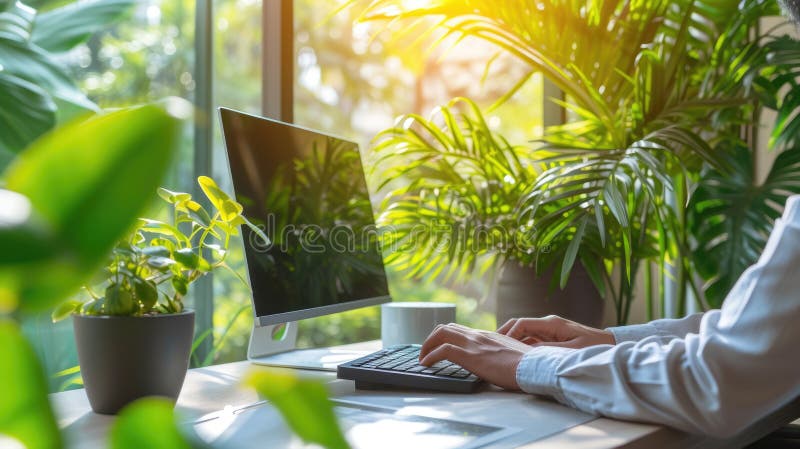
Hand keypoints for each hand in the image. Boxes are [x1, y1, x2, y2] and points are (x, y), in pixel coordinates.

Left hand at [418, 323, 530, 389]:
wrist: (535, 367)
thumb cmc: (528, 366)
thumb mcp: (512, 356)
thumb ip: (500, 354)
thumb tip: (498, 362)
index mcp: (488, 336)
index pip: (460, 329)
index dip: (445, 336)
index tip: (438, 346)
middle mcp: (479, 336)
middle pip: (446, 327)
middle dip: (431, 338)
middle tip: (425, 352)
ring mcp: (474, 344)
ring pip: (441, 333)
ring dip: (427, 345)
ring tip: (422, 358)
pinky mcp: (472, 356)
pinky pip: (443, 350)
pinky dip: (430, 355)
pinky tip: (426, 364)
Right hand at [497, 315, 614, 348]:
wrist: (610, 345)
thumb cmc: (594, 348)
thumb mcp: (572, 351)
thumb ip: (550, 351)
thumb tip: (529, 353)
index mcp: (552, 323)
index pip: (522, 324)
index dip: (508, 334)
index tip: (498, 345)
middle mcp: (548, 323)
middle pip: (518, 326)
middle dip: (503, 335)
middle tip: (489, 346)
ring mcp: (549, 329)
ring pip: (523, 333)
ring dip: (510, 341)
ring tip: (497, 352)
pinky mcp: (551, 337)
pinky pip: (531, 339)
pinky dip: (520, 346)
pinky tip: (513, 356)